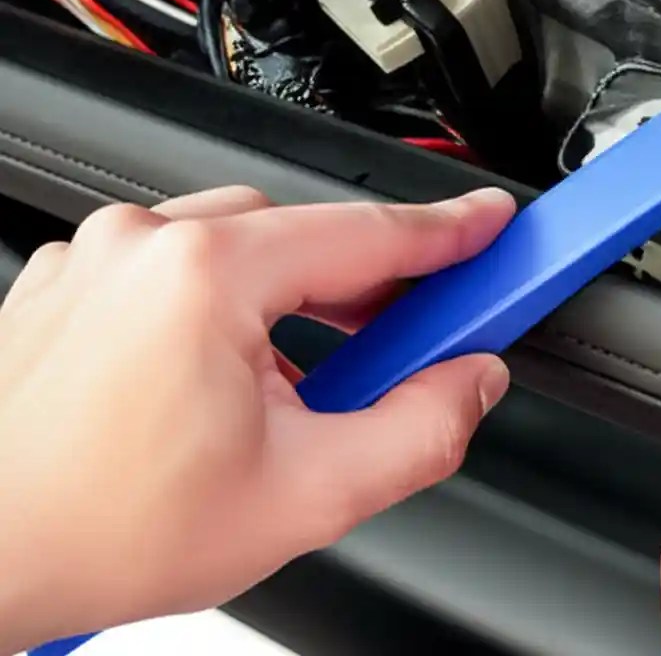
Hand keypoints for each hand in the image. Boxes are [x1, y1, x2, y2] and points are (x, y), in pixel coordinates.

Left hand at [0, 186, 515, 652]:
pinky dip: (228, 312)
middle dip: (370, 291)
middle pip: (306, 239)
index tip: (494, 228)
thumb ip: (419, 431)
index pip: (368, 233)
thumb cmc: (97, 529)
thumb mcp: (305, 495)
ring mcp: (98, 261)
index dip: (451, 233)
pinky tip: (232, 387)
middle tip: (418, 345)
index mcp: (207, 275)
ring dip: (293, 307)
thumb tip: (469, 387)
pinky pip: (179, 271)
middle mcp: (144, 246)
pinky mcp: (72, 286)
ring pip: (242, 254)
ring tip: (304, 394)